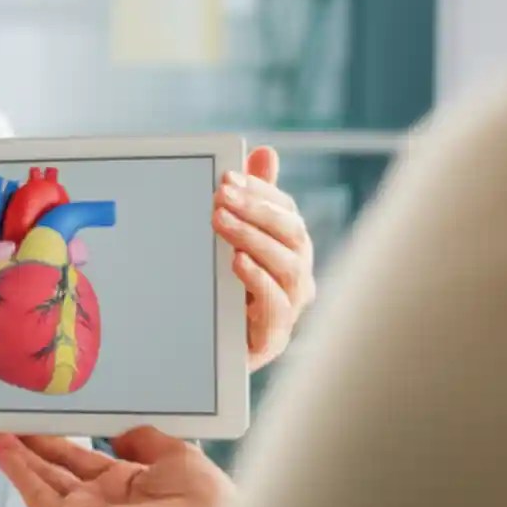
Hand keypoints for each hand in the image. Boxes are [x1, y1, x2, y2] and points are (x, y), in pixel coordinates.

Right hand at [0, 428, 232, 506]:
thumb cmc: (205, 503)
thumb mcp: (172, 453)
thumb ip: (143, 440)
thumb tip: (124, 432)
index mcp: (126, 488)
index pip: (80, 462)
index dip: (58, 444)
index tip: (41, 426)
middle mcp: (103, 506)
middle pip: (56, 474)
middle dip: (30, 451)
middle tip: (9, 429)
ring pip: (43, 487)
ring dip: (19, 463)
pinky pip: (42, 500)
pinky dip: (22, 478)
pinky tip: (8, 458)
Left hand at [213, 146, 315, 370]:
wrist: (209, 354)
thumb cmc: (226, 294)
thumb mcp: (233, 243)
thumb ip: (252, 200)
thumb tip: (264, 151)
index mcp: (291, 250)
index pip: (285, 211)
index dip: (261, 191)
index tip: (228, 178)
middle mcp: (297, 277)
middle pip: (290, 234)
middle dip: (255, 210)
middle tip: (220, 195)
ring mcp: (289, 309)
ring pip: (286, 266)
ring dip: (252, 239)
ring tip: (221, 222)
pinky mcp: (273, 339)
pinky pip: (275, 307)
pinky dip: (258, 281)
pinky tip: (237, 262)